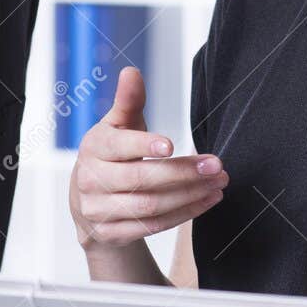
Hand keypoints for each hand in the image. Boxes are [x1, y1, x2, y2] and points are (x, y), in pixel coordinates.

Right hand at [68, 66, 228, 251]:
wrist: (88, 203)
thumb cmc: (112, 156)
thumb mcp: (117, 126)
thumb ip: (128, 101)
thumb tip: (131, 72)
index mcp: (94, 148)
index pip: (119, 146)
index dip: (144, 145)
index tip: (172, 145)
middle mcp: (91, 180)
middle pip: (141, 178)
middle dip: (183, 172)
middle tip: (216, 165)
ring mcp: (98, 210)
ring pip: (150, 206)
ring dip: (190, 195)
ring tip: (218, 182)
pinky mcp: (110, 233)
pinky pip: (153, 226)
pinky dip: (184, 213)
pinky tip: (207, 199)